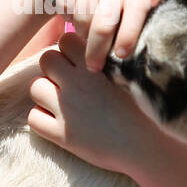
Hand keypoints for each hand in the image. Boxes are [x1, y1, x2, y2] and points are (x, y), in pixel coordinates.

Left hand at [27, 31, 161, 175]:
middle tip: (69, 83)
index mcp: (97, 65)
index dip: (70, 50)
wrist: (152, 146)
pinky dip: (42, 119)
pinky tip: (59, 123)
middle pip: (46, 59)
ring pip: (35, 87)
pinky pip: (33, 118)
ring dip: (46, 93)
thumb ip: (109, 58)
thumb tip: (93, 47)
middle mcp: (78, 84)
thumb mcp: (131, 74)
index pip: (65, 40)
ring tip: (64, 103)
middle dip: (55, 69)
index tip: (81, 63)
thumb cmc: (146, 108)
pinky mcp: (63, 135)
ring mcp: (68, 110)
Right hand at [43, 0, 150, 71]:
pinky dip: (64, 13)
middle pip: (106, 20)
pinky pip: (65, 2)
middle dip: (98, 48)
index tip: (120, 55)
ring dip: (80, 31)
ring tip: (82, 32)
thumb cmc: (100, 6)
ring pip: (83, 15)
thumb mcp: (118, 18)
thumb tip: (125, 67)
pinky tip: (68, 12)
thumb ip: (124, 36)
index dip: (130, 33)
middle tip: (93, 67)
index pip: (139, 10)